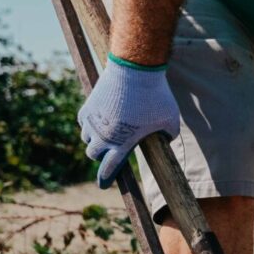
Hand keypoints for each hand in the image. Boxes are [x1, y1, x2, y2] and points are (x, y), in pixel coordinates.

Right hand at [77, 56, 180, 186]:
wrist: (134, 69)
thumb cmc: (156, 96)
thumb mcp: (170, 118)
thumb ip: (169, 134)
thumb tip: (166, 140)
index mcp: (122, 143)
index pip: (109, 168)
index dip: (105, 178)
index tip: (103, 184)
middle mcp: (103, 135)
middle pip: (94, 154)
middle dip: (102, 155)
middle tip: (110, 152)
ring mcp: (92, 121)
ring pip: (87, 138)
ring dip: (94, 140)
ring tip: (107, 135)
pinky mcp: (87, 106)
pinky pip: (83, 122)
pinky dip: (89, 124)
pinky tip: (99, 120)